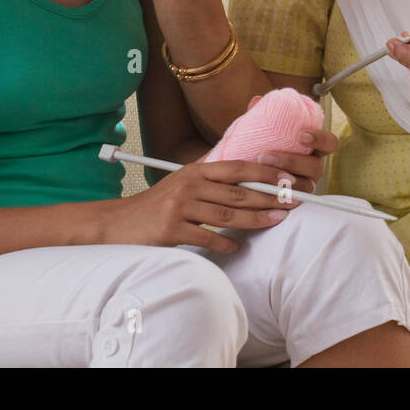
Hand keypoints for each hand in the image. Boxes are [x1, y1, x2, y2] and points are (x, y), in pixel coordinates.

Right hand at [104, 159, 301, 253]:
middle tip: (292, 201)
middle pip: (237, 192)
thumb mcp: (180, 181)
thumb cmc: (155, 204)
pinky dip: (225, 244)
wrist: (117, 224)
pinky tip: (237, 247)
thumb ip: (207, 173)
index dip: (264, 171)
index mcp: (194, 171)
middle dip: (268, 196)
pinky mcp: (171, 230)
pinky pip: (206, 238)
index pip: (236, 167)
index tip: (287, 177)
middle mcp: (189, 185)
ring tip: (275, 221)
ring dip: (254, 219)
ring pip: (226, 214)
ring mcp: (179, 207)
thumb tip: (239, 162)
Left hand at [239, 93, 336, 195]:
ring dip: (282, 179)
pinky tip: (261, 192)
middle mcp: (312, 169)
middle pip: (316, 167)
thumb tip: (257, 101)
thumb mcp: (257, 132)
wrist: (241, 176)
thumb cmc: (256, 150)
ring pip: (304, 186)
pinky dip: (277, 197)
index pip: (329, 143)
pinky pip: (291, 202)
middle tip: (266, 156)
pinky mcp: (292, 202)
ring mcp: (304, 187)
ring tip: (259, 174)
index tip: (301, 135)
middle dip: (292, 161)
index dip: (320, 139)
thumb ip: (260, 117)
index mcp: (312, 149)